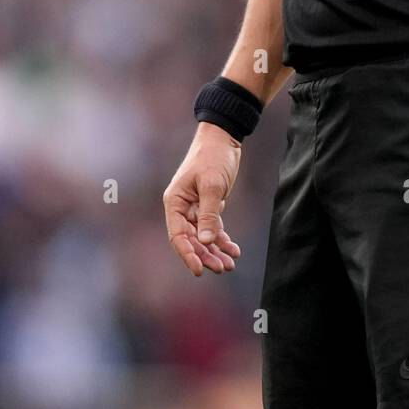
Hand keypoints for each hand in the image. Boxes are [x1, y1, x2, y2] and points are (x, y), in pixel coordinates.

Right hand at [163, 123, 242, 277]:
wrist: (224, 138)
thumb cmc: (213, 157)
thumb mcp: (212, 185)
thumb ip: (208, 214)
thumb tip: (205, 241)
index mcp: (174, 202)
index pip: (177, 235)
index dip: (187, 254)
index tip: (199, 270)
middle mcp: (182, 208)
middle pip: (191, 240)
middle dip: (206, 255)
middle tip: (222, 268)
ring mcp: (195, 208)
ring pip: (203, 237)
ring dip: (215, 251)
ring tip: (230, 264)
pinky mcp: (208, 206)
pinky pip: (213, 228)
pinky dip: (223, 239)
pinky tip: (234, 250)